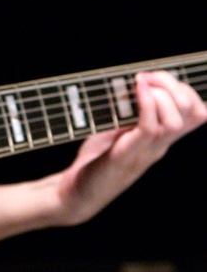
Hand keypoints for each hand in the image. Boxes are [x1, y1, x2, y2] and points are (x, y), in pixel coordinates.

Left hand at [54, 70, 205, 224]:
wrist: (75, 195)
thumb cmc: (96, 159)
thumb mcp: (118, 128)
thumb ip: (131, 110)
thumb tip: (136, 80)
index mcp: (161, 139)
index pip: (197, 113)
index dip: (185, 89)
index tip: (155, 76)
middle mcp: (159, 146)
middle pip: (191, 113)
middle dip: (174, 85)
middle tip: (147, 76)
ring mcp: (144, 153)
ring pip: (173, 121)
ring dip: (159, 93)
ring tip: (139, 83)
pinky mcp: (124, 157)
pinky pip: (148, 129)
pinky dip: (145, 104)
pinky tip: (135, 90)